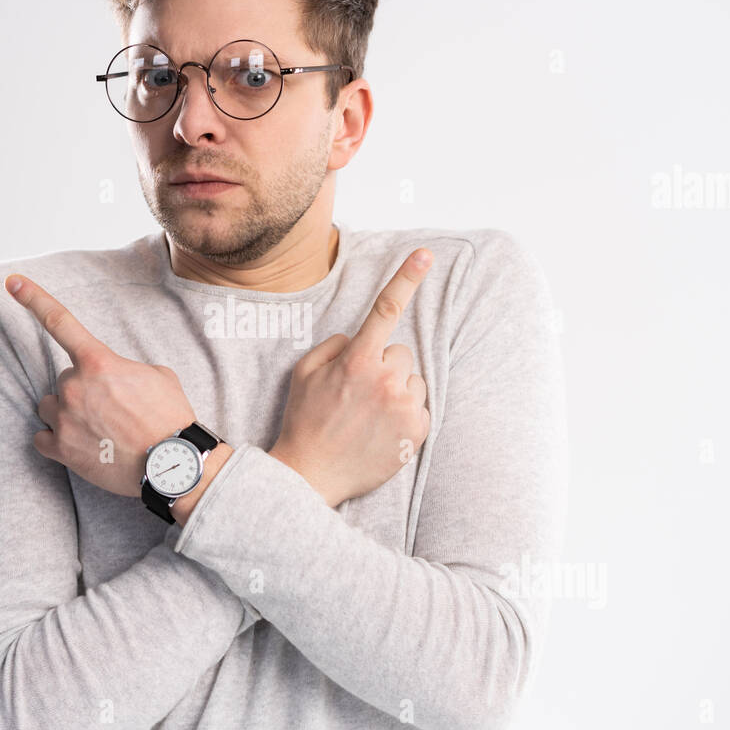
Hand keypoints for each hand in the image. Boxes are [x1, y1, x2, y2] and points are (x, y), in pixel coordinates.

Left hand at [6, 274, 195, 497]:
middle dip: (83, 390)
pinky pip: (42, 438)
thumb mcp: (158, 376)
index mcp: (98, 362)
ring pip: (50, 407)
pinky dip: (56, 441)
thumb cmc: (170, 418)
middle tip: (113, 410)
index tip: (10, 281)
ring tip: (97, 429)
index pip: (59, 321)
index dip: (33, 298)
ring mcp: (64, 419)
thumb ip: (126, 369)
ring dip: (67, 414)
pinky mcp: (61, 450)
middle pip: (64, 379)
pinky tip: (81, 446)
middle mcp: (74, 387)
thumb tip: (116, 379)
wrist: (170, 464)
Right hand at [268, 248, 432, 508]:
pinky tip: (381, 430)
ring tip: (369, 415)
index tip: (426, 255)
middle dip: (383, 365)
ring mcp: (404, 407)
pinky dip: (404, 414)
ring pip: (412, 379)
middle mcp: (385, 380)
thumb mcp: (303, 373)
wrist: (312, 475)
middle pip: (399, 352)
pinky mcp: (417, 431)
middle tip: (358, 393)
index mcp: (356, 361)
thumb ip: (333, 346)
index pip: (385, 309)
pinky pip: (420, 406)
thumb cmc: (305, 421)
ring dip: (396, 390)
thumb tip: (358, 339)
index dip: (406, 278)